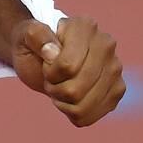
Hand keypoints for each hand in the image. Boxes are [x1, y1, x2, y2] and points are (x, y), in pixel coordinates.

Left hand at [10, 15, 125, 126]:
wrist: (43, 57)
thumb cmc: (34, 44)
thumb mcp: (26, 35)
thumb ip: (37, 37)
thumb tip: (53, 52)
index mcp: (85, 26)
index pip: (67, 66)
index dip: (49, 71)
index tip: (46, 62)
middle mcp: (106, 45)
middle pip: (75, 89)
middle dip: (54, 87)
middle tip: (50, 76)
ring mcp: (115, 69)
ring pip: (82, 105)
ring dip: (62, 101)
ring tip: (60, 85)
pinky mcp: (117, 91)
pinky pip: (90, 116)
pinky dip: (72, 113)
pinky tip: (70, 99)